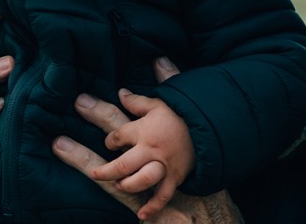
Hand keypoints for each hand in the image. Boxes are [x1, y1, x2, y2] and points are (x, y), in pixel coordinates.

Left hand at [86, 87, 191, 218]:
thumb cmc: (182, 116)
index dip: (110, 141)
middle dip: (106, 171)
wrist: (210, 129)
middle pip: (122, 164)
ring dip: (126, 185)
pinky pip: (163, 196)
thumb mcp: (159, 104)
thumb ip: (138, 101)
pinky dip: (152, 207)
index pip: (117, 137)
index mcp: (145, 130)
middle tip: (94, 174)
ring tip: (118, 186)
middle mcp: (151, 150)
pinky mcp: (175, 178)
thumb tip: (121, 93)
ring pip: (140, 181)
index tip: (110, 142)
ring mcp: (163, 166)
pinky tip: (141, 215)